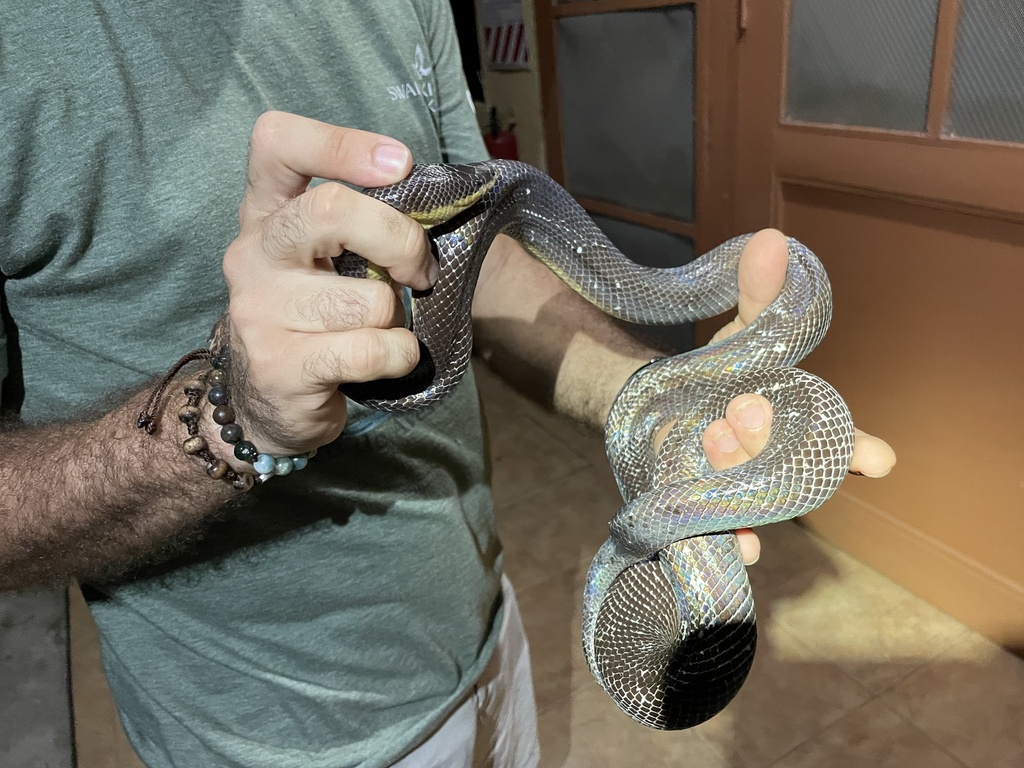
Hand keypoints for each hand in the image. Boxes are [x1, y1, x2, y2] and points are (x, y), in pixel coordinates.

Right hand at [220, 112, 436, 456]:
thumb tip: (434, 200)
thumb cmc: (318, 317)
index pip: (277, 143)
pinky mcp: (279, 367)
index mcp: (265, 213)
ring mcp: (258, 310)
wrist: (269, 404)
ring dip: (397, 318)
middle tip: (419, 271)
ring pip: (369, 298)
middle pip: (332, 210)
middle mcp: (252, 253)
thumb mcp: (327, 257)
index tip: (397, 165)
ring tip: (379, 329)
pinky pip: (370, 349)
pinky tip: (385, 360)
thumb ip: (362, 221)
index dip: (342, 144)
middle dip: (400, 240)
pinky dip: (398, 356)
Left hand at [700, 229, 896, 564]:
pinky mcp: (705, 506)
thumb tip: (771, 240)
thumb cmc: (722, 372)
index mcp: (796, 421)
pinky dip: (728, 538)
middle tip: (751, 417)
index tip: (877, 458)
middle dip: (777, 449)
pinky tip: (732, 541)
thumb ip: (759, 295)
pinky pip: (721, 531)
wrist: (660, 403)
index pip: (840, 441)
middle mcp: (776, 462)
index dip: (859, 450)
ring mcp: (742, 488)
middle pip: (790, 469)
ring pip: (754, 499)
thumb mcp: (741, 332)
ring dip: (742, 482)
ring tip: (717, 454)